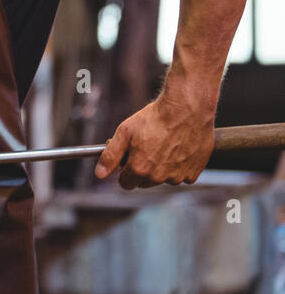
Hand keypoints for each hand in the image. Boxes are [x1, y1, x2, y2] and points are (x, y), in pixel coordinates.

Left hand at [94, 93, 214, 188]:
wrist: (187, 109)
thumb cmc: (155, 118)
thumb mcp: (124, 132)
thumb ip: (110, 156)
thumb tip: (99, 174)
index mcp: (139, 169)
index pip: (126, 183)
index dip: (124, 172)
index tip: (127, 162)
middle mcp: (158, 177)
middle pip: (144, 182)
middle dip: (142, 170)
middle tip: (146, 149)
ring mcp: (177, 176)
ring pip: (164, 179)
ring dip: (162, 169)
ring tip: (164, 146)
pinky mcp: (193, 173)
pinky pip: (182, 176)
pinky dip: (179, 167)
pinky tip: (179, 149)